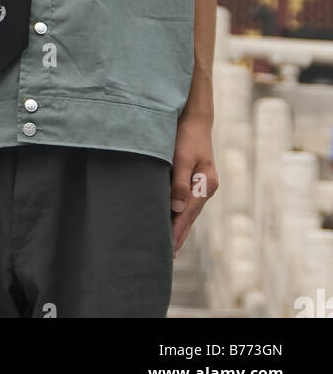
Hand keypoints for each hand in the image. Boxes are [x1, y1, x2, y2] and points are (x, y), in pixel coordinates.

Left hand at [171, 110, 217, 255]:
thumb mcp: (181, 157)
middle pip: (190, 216)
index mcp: (206, 185)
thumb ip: (179, 182)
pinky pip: (186, 201)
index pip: (188, 215)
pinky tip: (170, 219)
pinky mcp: (195, 179)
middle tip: (166, 256)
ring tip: (167, 244)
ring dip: (178, 225)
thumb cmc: (186, 135)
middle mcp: (206, 187)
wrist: (195, 117)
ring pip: (188, 210)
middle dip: (178, 234)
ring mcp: (202, 184)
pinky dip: (178, 212)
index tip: (169, 251)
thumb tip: (177, 209)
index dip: (177, 232)